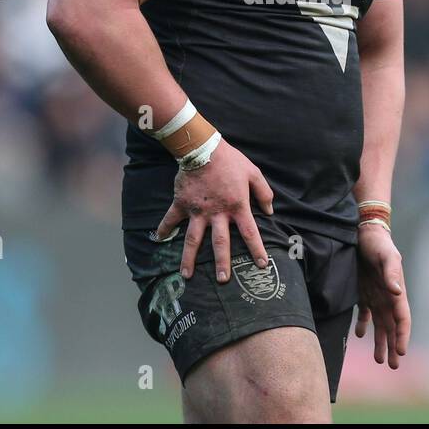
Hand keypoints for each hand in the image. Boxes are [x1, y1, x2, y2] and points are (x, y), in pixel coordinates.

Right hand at [153, 138, 273, 283]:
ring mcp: (198, 211)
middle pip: (220, 243)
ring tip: (186, 275)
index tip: (261, 264)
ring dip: (189, 258)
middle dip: (222, 263)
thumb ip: (264, 193)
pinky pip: (171, 219)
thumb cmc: (230, 161)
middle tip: (222, 280)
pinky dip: (163, 228)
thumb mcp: (253, 173)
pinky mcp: (182, 204)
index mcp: (237, 206)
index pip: (249, 232)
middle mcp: (217, 213)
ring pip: (193, 239)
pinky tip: (158, 239)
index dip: (257, 249)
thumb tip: (271, 211)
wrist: (203, 148)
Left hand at [354, 222, 410, 368]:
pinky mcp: (363, 292)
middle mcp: (388, 297)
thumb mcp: (386, 255)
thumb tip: (397, 292)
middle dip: (393, 346)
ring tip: (378, 359)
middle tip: (393, 366)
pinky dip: (363, 325)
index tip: (401, 352)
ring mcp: (376, 296)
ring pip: (379, 324)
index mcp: (396, 291)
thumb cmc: (378, 243)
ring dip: (380, 341)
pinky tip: (360, 335)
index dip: (402, 336)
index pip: (402, 319)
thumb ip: (391, 273)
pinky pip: (364, 313)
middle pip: (392, 327)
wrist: (364, 232)